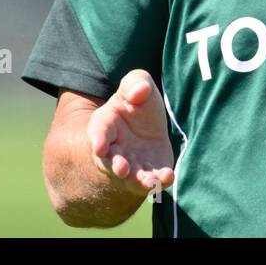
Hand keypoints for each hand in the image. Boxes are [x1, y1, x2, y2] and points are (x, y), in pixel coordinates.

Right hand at [87, 69, 175, 195]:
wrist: (146, 125)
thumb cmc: (136, 104)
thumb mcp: (135, 85)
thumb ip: (135, 83)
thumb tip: (139, 91)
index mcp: (105, 125)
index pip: (98, 133)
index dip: (98, 140)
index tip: (99, 147)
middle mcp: (114, 150)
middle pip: (111, 162)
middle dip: (116, 166)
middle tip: (122, 169)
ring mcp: (131, 165)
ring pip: (131, 177)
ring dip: (138, 180)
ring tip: (149, 181)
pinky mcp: (150, 173)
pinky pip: (153, 181)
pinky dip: (159, 181)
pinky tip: (168, 177)